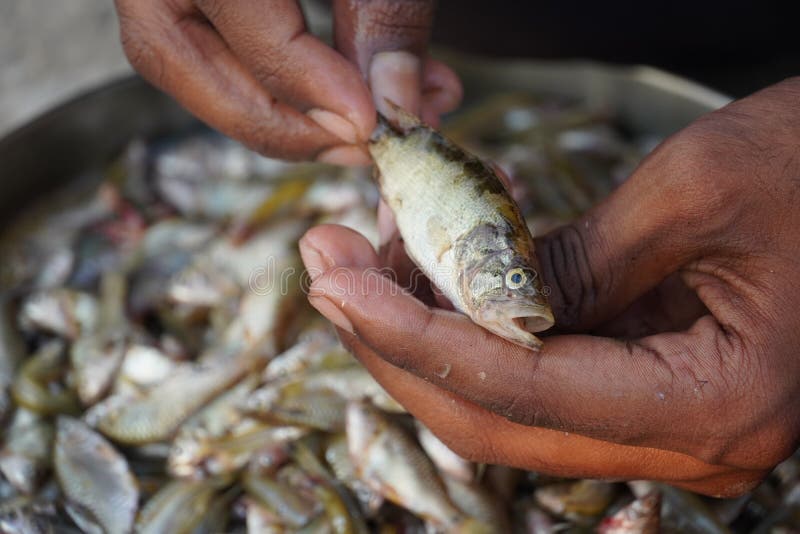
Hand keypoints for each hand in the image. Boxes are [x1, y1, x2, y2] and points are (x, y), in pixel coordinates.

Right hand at [113, 0, 461, 163]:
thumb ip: (385, 11)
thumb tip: (397, 106)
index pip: (235, 9)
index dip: (302, 79)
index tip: (370, 122)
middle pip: (172, 50)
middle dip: (269, 119)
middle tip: (354, 145)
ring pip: (173, 55)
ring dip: (260, 113)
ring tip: (343, 132)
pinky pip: (192, 40)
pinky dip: (254, 80)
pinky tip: (318, 95)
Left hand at [298, 77, 799, 496]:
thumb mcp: (691, 193)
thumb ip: (572, 262)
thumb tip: (469, 298)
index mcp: (712, 405)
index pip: (515, 388)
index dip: (409, 337)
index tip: (333, 286)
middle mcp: (690, 443)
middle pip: (496, 417)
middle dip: (397, 344)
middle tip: (327, 269)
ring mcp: (671, 425)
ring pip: (511, 403)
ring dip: (430, 334)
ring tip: (370, 258)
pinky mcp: (655, 391)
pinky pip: (545, 375)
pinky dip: (482, 326)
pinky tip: (443, 266)